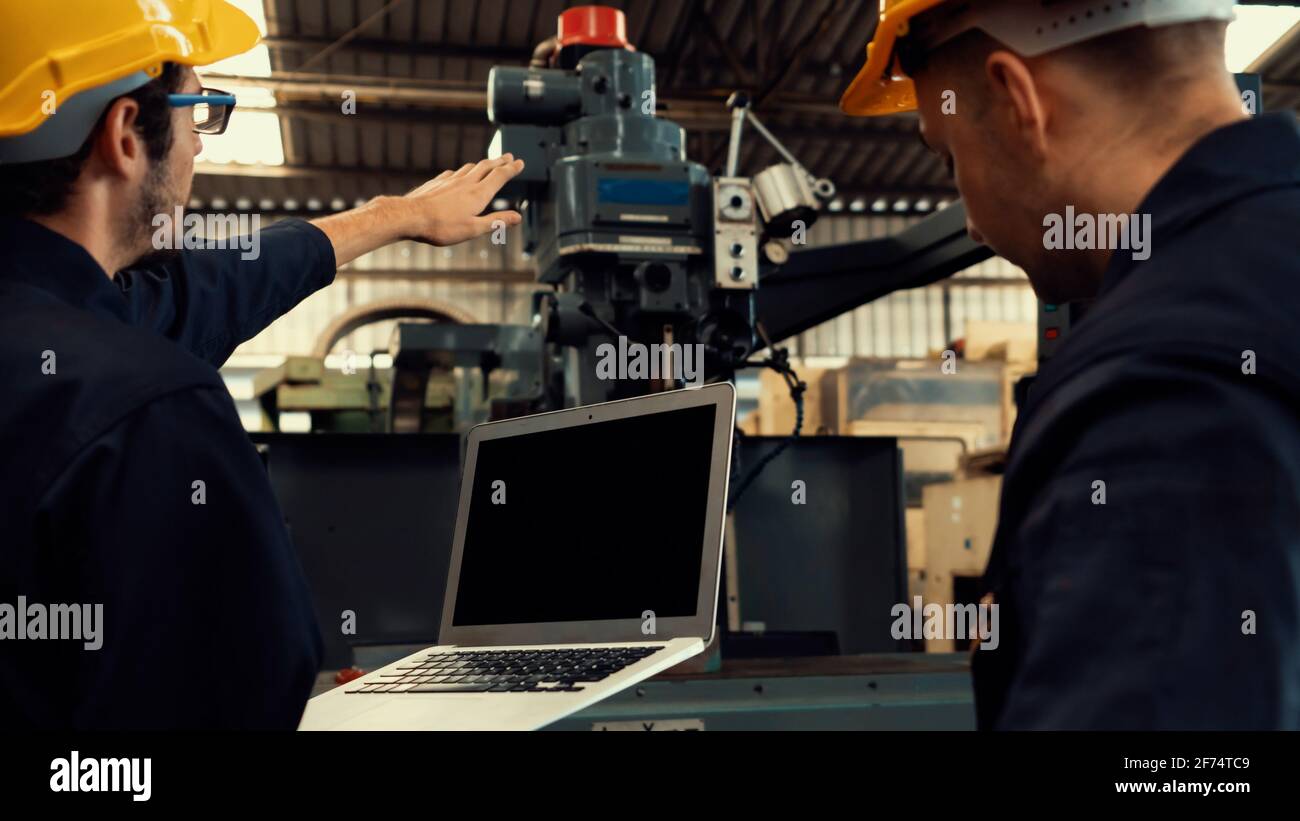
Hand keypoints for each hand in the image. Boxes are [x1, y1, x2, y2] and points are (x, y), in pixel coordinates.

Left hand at [397, 155, 524, 246]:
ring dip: (483, 164)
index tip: (520, 162)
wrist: (409, 216)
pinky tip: (459, 174)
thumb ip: (496, 222)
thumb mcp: (473, 229)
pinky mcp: (437, 182)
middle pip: (486, 167)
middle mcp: (466, 183)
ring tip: (489, 163)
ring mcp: (450, 180)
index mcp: (478, 194)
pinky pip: (453, 173)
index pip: (499, 176)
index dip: (511, 169)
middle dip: (500, 162)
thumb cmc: (441, 227)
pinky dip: (462, 171)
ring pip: (470, 167)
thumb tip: (517, 217)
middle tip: (509, 157)